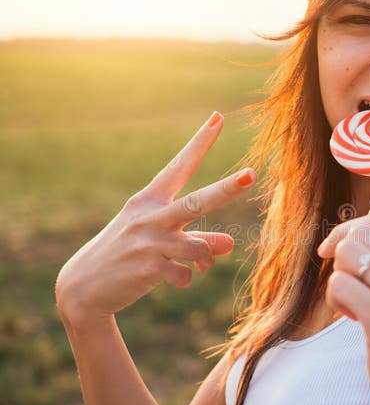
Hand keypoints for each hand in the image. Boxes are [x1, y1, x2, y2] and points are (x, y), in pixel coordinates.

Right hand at [56, 112, 254, 322]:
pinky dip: (186, 279)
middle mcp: (149, 216)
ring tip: (200, 263)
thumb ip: (196, 239)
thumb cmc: (126, 254)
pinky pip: (186, 275)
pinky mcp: (147, 269)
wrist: (83, 287)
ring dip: (207, 257)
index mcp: (149, 200)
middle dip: (227, 189)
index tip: (217, 117)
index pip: (179, 166)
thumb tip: (230, 244)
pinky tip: (172, 279)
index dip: (200, 143)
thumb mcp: (157, 240)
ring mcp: (148, 242)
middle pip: (197, 203)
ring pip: (198, 248)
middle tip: (251, 175)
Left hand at [317, 204, 369, 404]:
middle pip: (360, 234)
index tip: (336, 254)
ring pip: (347, 257)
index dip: (349, 233)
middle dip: (341, 256)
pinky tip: (352, 319)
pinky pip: (338, 285)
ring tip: (353, 305)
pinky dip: (335, 301)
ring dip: (339, 280)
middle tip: (348, 286)